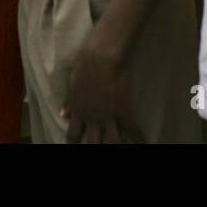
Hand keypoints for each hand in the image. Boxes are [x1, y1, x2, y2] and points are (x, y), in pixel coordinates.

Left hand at [61, 28, 136, 142]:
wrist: (100, 59)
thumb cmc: (83, 67)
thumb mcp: (72, 85)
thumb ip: (69, 102)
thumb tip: (63, 114)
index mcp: (78, 111)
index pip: (72, 135)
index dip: (72, 143)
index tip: (74, 146)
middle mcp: (93, 119)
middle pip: (93, 142)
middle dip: (95, 146)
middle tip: (98, 146)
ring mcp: (109, 117)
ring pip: (112, 141)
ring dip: (114, 143)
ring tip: (119, 142)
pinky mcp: (125, 113)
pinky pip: (133, 130)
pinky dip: (139, 137)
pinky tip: (143, 141)